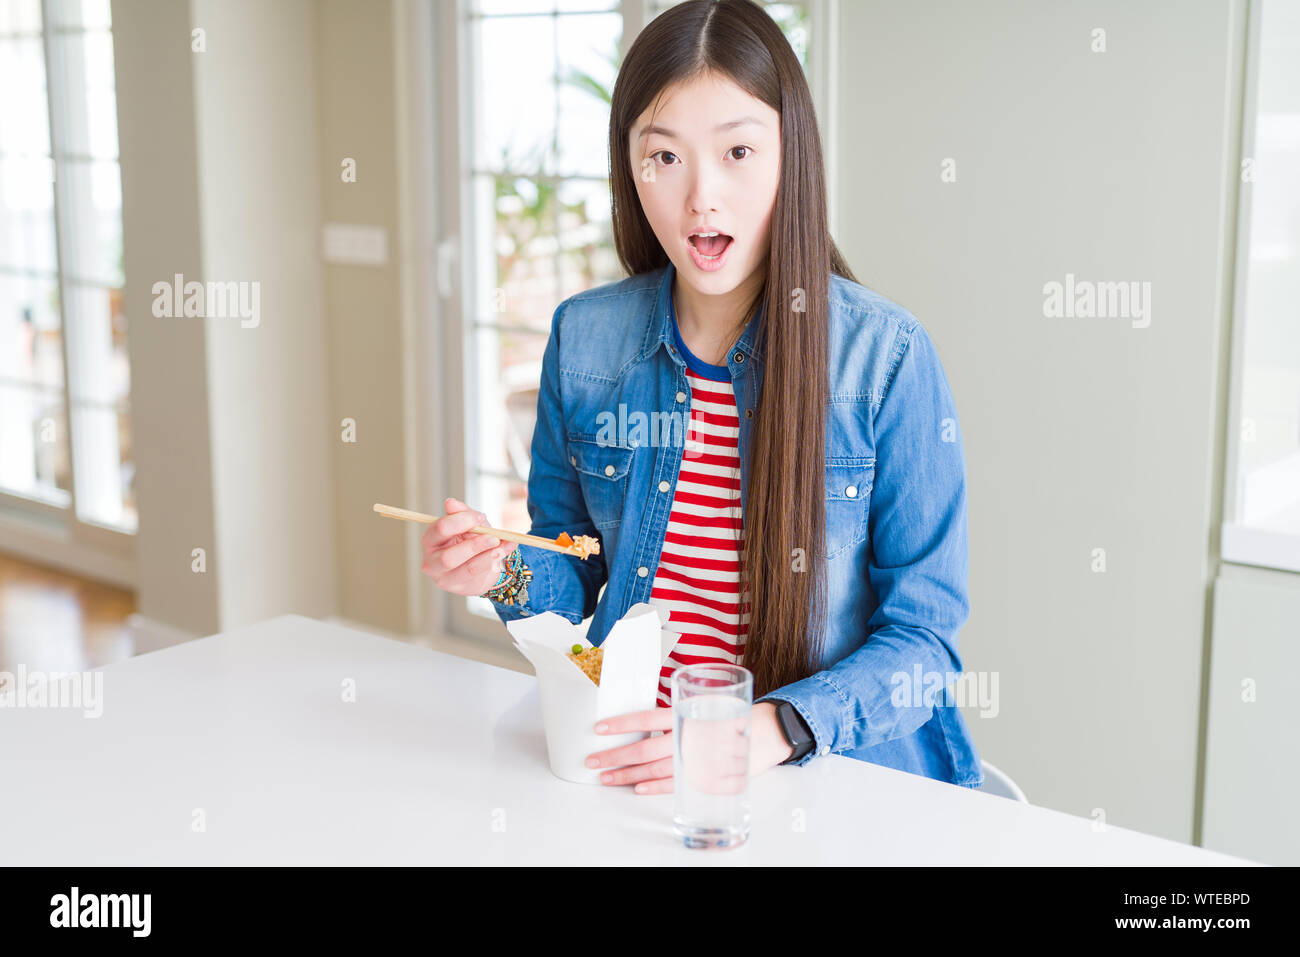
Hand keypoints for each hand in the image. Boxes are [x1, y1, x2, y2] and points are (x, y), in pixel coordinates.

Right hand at [420, 497, 515, 595]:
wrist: (481, 560)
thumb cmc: (470, 538)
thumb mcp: (469, 523)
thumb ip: (462, 513)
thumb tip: (450, 503)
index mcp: (431, 539)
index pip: (441, 529)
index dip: (462, 521)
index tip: (480, 518)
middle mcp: (432, 561)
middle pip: (449, 556)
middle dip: (475, 546)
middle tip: (494, 538)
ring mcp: (444, 578)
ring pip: (467, 570)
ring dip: (488, 557)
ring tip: (500, 549)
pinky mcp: (459, 588)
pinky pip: (479, 578)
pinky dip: (494, 564)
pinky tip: (502, 554)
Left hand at [587, 701, 795, 793]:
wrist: (764, 732)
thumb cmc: (730, 714)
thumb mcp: (702, 702)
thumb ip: (675, 711)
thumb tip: (645, 719)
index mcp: (685, 714)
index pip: (646, 720)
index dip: (621, 724)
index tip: (599, 728)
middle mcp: (687, 737)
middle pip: (643, 750)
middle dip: (615, 757)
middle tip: (593, 761)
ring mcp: (694, 760)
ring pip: (653, 771)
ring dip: (627, 776)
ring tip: (606, 777)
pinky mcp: (701, 777)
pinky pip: (672, 785)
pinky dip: (652, 787)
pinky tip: (636, 788)